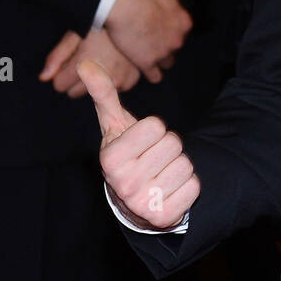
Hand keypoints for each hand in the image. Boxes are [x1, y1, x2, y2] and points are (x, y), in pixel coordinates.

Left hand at [41, 27, 141, 97]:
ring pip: (94, 93)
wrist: (134, 16)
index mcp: (84, 64)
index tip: (70, 61)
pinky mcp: (131, 81)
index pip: (60, 85)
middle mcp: (102, 76)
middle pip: (75, 92)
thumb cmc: (101, 23)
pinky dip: (112, 80)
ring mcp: (118, 80)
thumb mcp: (75, 34)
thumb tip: (43, 78)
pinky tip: (116, 63)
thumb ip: (57, 57)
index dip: (62, 73)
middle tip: (86, 60)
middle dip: (76, 79)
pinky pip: (114, 89)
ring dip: (94, 81)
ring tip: (102, 60)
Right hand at [77, 58, 198, 230]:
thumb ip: (104, 94)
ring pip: (186, 164)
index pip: (156, 125)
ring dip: (177, 165)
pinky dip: (187, 185)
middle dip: (167, 147)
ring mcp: (144, 202)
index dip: (154, 130)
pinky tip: (169, 189)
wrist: (133, 201)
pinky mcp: (165, 216)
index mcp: (111, 158)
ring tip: (160, 173)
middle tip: (152, 158)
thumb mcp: (114, 126)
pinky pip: (195, 186)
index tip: (141, 142)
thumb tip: (86, 63)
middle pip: (174, 143)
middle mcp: (125, 183)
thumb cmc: (127, 154)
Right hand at [104, 0, 214, 82]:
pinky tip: (144, 67)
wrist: (122, 4)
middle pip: (175, 48)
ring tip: (146, 51)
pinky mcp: (147, 63)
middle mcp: (177, 40)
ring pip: (167, 63)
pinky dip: (151, 74)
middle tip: (150, 37)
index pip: (183, 32)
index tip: (159, 25)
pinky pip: (155, 77)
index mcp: (184, 23)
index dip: (171, 29)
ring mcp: (163, 53)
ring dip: (160, 60)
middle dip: (166, 44)